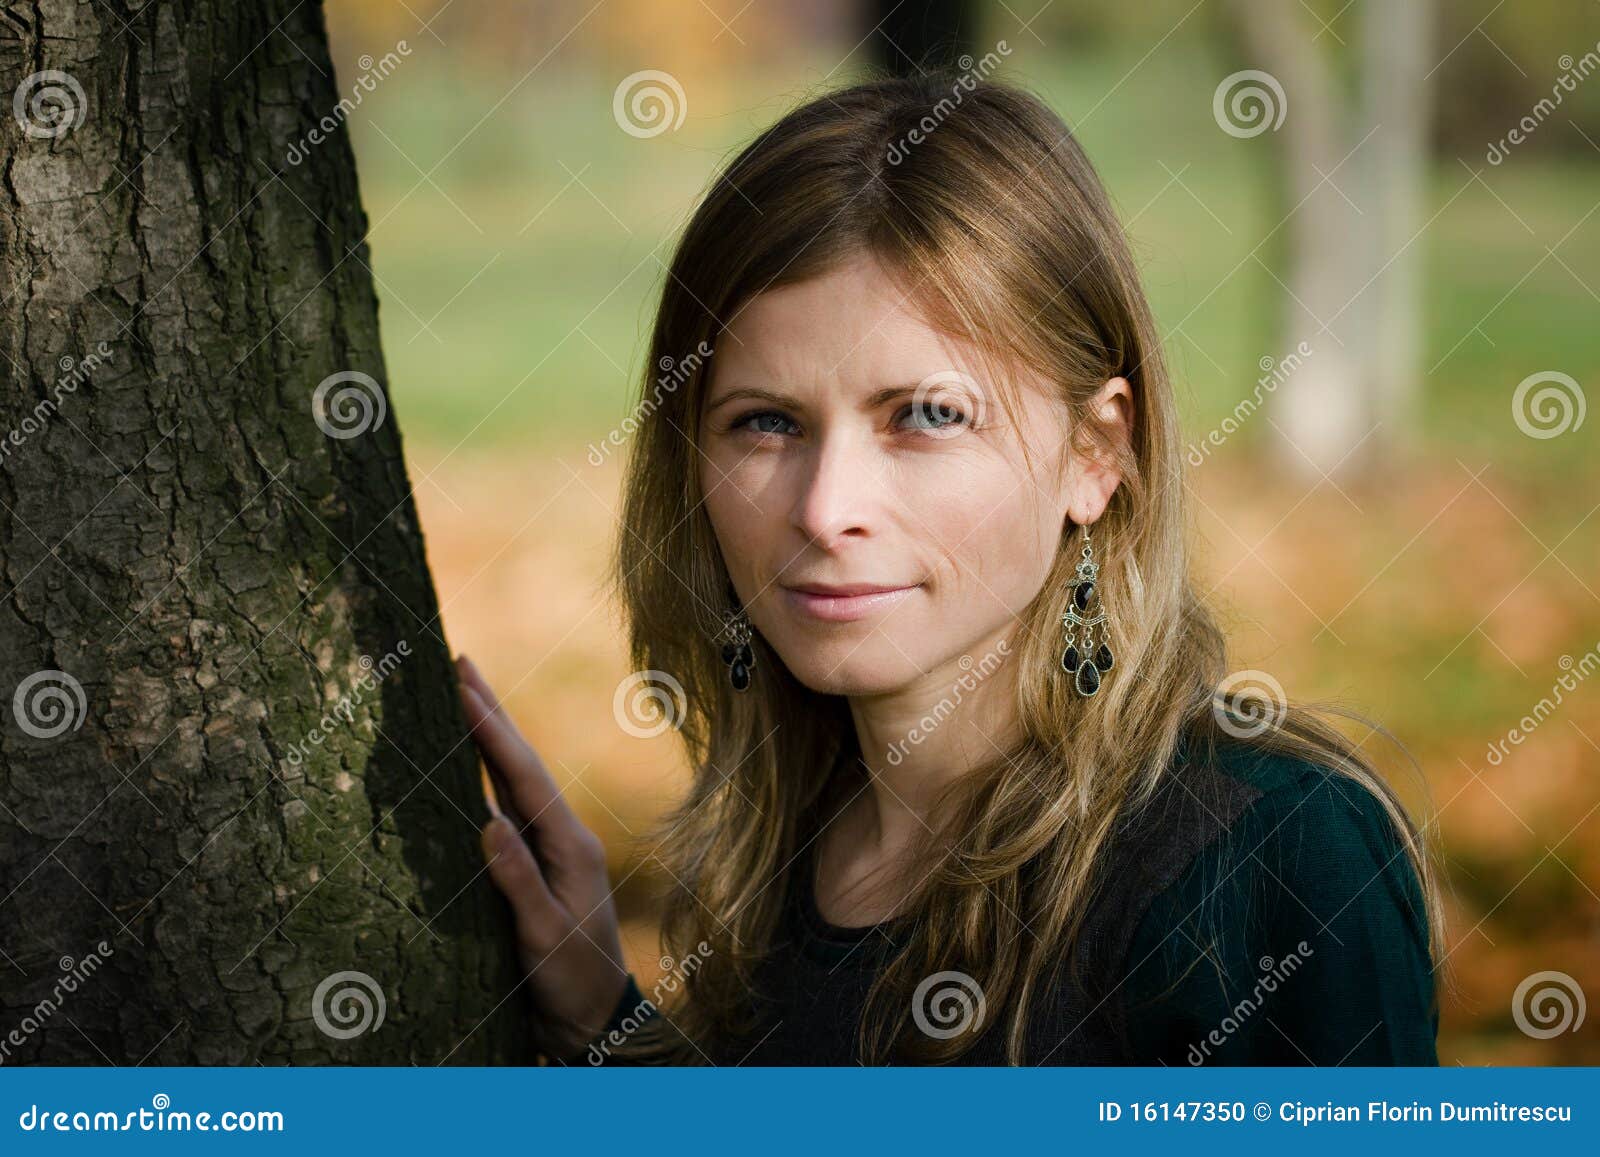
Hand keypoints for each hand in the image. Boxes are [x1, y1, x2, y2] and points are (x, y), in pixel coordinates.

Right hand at [456, 653, 628, 1061]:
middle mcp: (559, 838)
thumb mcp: (545, 936)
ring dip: (485, 741)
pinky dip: (482, 783)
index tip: (463, 683)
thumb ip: (518, 881)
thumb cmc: (572, 982)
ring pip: (509, 784)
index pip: (522, 776)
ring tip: (460, 698)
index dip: (491, 728)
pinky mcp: (531, 871)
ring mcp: (546, 853)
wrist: (593, 1021)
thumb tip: (488, 822)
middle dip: (490, 713)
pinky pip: (503, 814)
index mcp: (569, 845)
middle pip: (518, 765)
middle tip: (461, 664)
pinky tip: (465, 769)